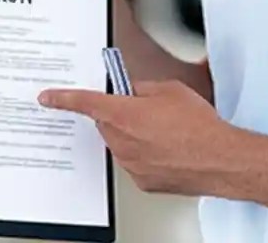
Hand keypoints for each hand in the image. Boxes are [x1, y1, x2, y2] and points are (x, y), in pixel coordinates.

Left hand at [38, 80, 242, 196]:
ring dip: (134, 134)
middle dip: (120, 113)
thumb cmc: (198, 126)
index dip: (63, 98)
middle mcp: (121, 141)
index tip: (48, 97)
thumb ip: (142, 88)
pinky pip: (135, 161)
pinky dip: (146, 153)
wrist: (219, 158)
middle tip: (145, 109)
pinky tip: (168, 148)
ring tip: (166, 131)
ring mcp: (130, 163)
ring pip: (120, 142)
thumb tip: (133, 91)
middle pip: (107, 122)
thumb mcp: (169, 90)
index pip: (85, 103)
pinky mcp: (142, 180)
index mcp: (123, 114)